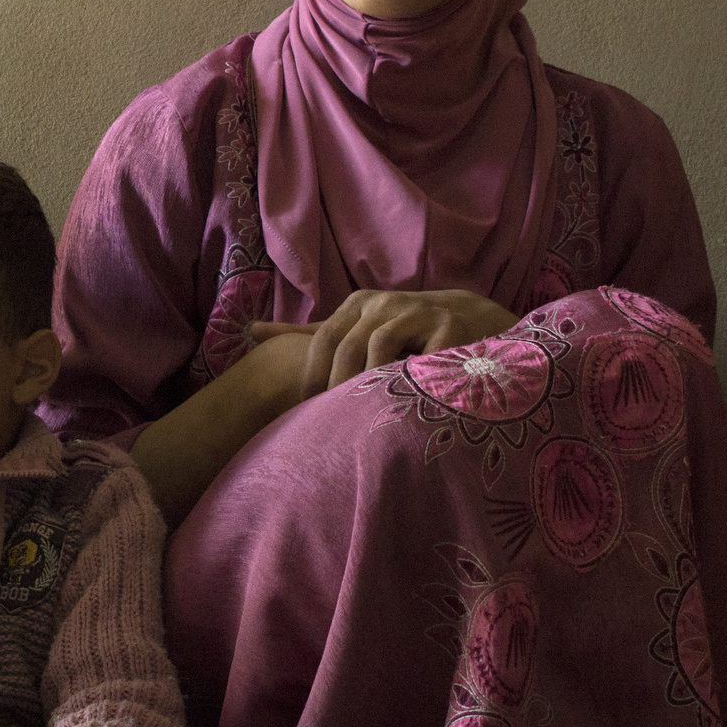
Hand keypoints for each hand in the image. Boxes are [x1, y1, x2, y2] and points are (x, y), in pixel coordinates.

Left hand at [252, 288, 518, 394]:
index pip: (322, 340)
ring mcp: (417, 311)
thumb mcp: (356, 329)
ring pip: (377, 347)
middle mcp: (383, 303)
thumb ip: (309, 334)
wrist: (473, 320)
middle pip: (345, 345)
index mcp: (358, 305)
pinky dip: (406, 378)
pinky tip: (399, 404)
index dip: (311, 377)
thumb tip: (253, 330)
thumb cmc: (406, 334)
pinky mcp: (448, 326)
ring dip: (365, 383)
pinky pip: (420, 355)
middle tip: (328, 424)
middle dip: (335, 386)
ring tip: (359, 416)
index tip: (304, 413)